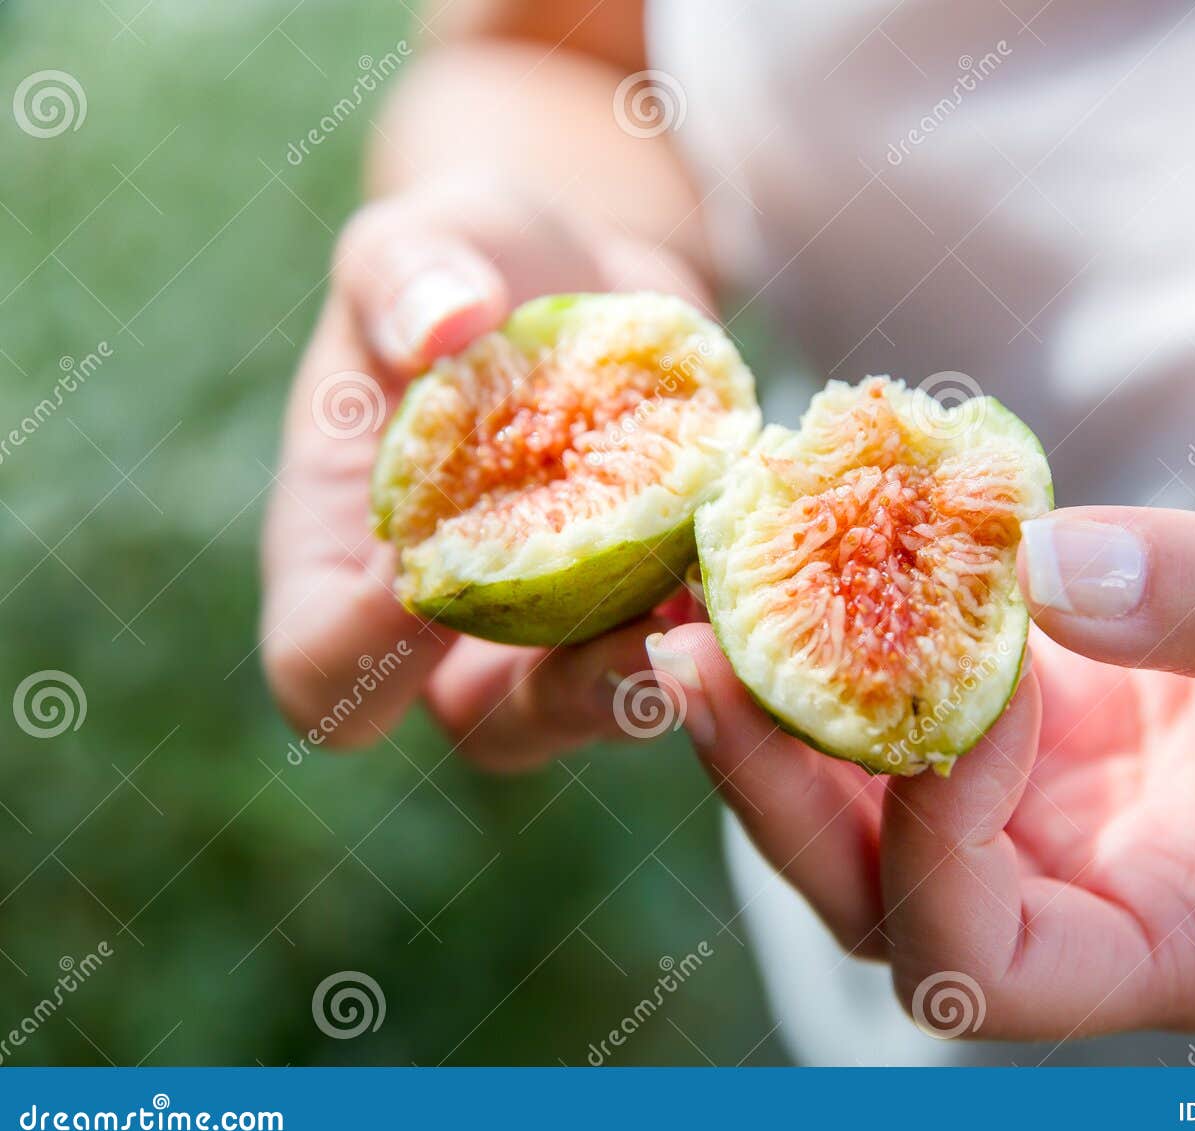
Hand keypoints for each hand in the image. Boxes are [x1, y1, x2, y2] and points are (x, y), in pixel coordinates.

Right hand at [261, 180, 706, 769]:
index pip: (320, 663)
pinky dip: (728, 626)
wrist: (589, 267)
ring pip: (598, 711)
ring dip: (664, 677)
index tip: (427, 578)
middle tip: (633, 637)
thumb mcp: (424, 236)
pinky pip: (688, 656)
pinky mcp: (649, 605)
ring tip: (720, 616)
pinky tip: (770, 571)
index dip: (362, 654)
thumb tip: (445, 319)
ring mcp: (558, 629)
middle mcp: (452, 624)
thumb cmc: (476, 258)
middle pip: (482, 726)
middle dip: (560, 695)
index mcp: (348, 557)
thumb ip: (405, 273)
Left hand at [647, 489, 1194, 1038]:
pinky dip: (832, 649)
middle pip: (872, 898)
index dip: (934, 840)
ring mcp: (1036, 823)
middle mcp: (1078, 905)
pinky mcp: (1019, 736)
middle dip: (776, 786)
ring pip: (853, 814)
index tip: (961, 682)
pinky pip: (890, 717)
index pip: (985, 964)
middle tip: (693, 655)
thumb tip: (1042, 562)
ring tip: (698, 595)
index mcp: (1171, 945)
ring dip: (770, 714)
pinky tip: (785, 557)